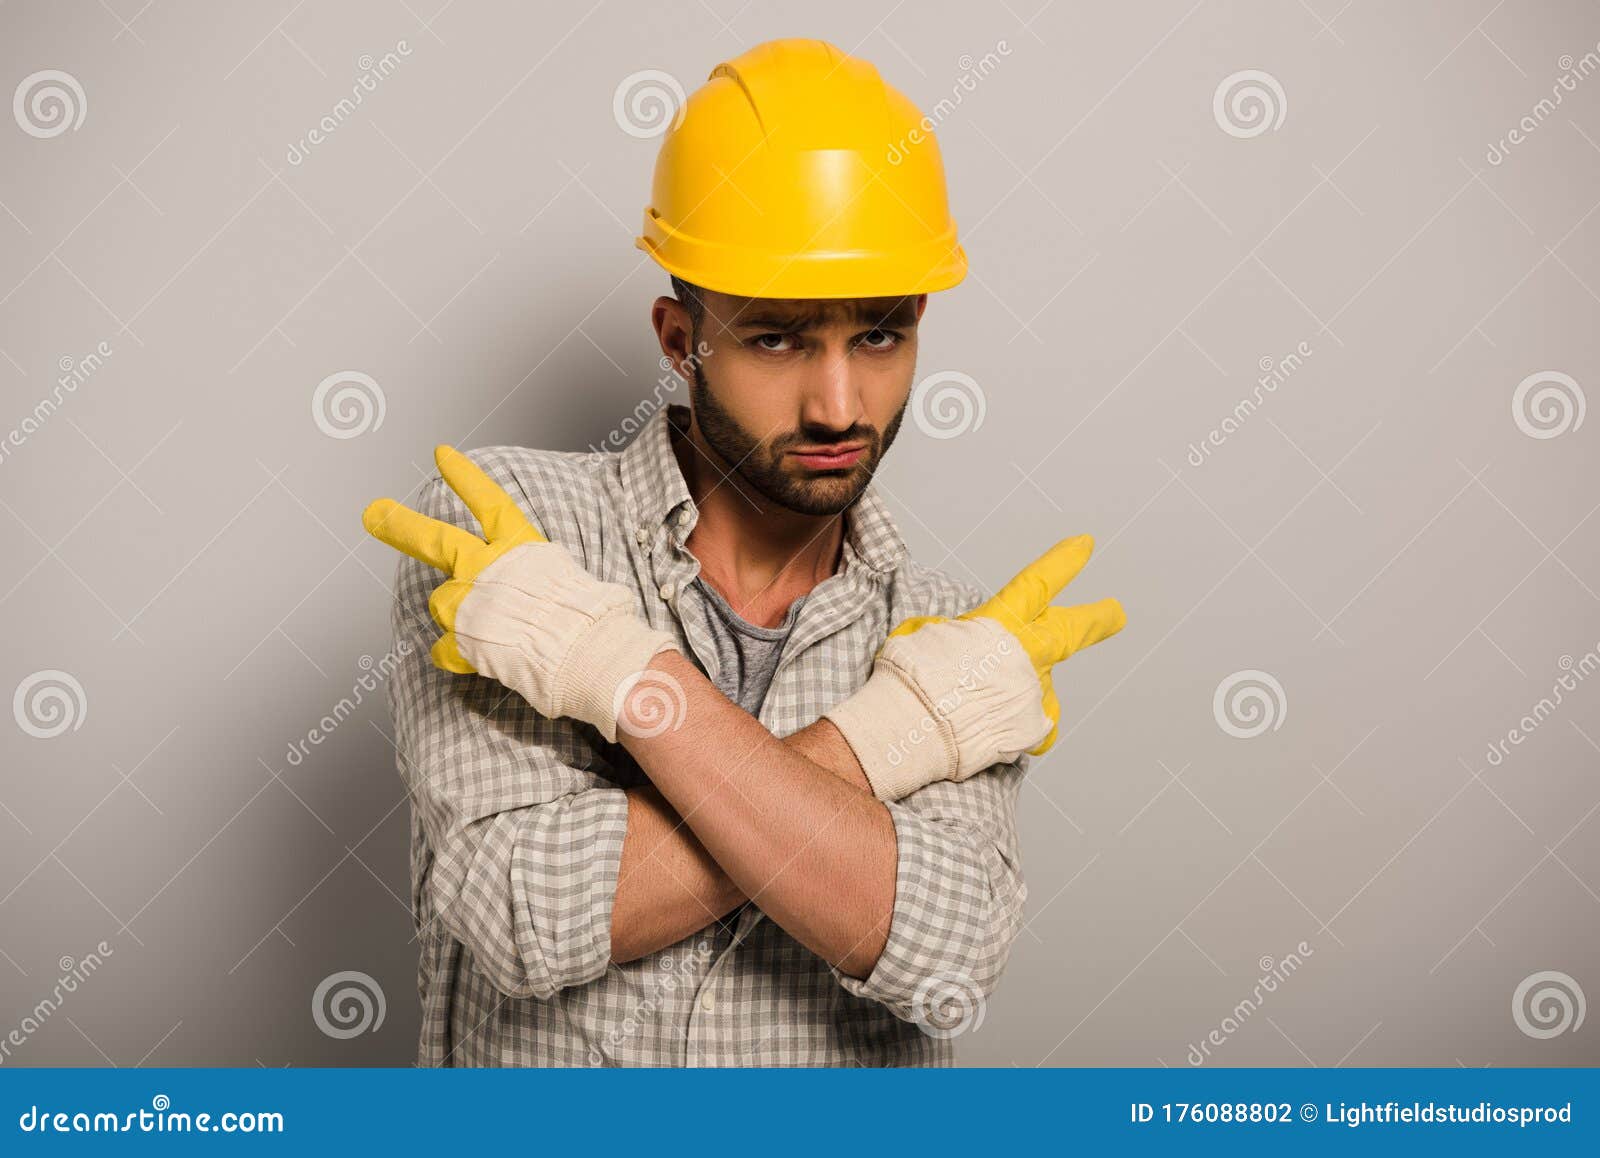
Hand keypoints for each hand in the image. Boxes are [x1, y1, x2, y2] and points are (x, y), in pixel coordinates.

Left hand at [362, 445, 677, 740]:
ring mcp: (470, 603)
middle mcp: (487, 569)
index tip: (442, 454)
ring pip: (442, 604)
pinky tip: (477, 660)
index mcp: (519, 548)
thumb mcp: (566, 576)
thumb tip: (534, 585)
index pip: (489, 502)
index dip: (465, 476)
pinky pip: (445, 650)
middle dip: (402, 525)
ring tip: (491, 633)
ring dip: (457, 616)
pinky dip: (455, 656)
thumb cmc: (589, 619)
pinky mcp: (462, 641)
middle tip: (374, 513)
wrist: (584, 653)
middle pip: (436, 540)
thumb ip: (536, 574)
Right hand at [824, 535, 1125, 799]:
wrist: (911, 729)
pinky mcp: (1033, 728)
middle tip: (1116, 612)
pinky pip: (1032, 724)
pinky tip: (991, 727)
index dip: (1064, 562)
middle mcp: (1027, 654)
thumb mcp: (927, 635)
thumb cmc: (911, 677)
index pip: (1039, 583)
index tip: (1084, 546)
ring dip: (1021, 690)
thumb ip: (959, 635)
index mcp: (1000, 623)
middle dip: (1097, 619)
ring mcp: (1034, 692)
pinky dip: (1016, 725)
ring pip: (1040, 687)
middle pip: (1072, 631)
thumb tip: (966, 642)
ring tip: (983, 703)